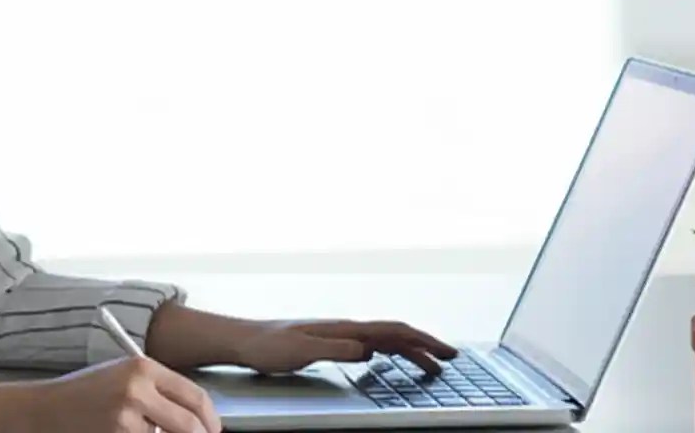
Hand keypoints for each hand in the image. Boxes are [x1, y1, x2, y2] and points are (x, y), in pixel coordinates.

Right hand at [25, 356, 221, 432]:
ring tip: (146, 429)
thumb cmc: (89, 393)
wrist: (47, 408)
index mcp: (144, 368)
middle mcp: (137, 390)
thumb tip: (198, 417)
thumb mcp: (126, 377)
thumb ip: (160, 391)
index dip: (210, 419)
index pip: (195, 396)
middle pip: (189, 425)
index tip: (214, 430)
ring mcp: (125, 418)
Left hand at [232, 319, 458, 375]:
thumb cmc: (269, 345)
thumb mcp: (302, 350)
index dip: (422, 341)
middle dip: (425, 346)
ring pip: (384, 341)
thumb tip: (368, 349)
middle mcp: (346, 328)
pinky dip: (388, 353)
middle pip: (395, 334)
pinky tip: (388, 361)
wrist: (245, 339)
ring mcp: (339, 335)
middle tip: (449, 360)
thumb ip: (336, 349)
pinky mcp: (330, 343)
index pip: (393, 331)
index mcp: (345, 328)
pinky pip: (369, 347)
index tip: (445, 351)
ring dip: (410, 351)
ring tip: (429, 366)